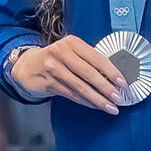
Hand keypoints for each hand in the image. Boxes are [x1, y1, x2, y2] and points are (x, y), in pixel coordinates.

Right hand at [12, 36, 128, 114]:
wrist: (27, 65)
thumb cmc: (56, 58)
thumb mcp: (71, 51)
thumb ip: (88, 59)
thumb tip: (113, 76)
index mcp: (72, 43)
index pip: (97, 58)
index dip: (112, 72)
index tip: (123, 83)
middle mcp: (61, 53)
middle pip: (89, 74)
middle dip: (106, 88)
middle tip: (119, 98)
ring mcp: (53, 68)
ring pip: (81, 87)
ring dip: (98, 99)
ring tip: (111, 107)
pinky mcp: (48, 83)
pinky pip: (72, 95)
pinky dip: (86, 102)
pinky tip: (95, 106)